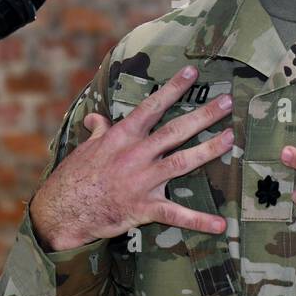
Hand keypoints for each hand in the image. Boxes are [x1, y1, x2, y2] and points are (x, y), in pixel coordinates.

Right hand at [30, 65, 234, 250]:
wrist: (63, 209)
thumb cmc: (74, 176)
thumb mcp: (86, 147)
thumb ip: (98, 131)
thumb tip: (95, 118)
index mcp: (123, 136)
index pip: (152, 106)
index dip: (173, 88)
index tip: (192, 72)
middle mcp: (136, 155)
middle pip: (176, 130)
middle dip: (204, 115)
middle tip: (228, 102)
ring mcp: (142, 181)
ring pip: (183, 162)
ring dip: (209, 150)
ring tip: (231, 138)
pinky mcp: (144, 208)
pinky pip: (177, 214)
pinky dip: (200, 220)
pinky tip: (221, 224)